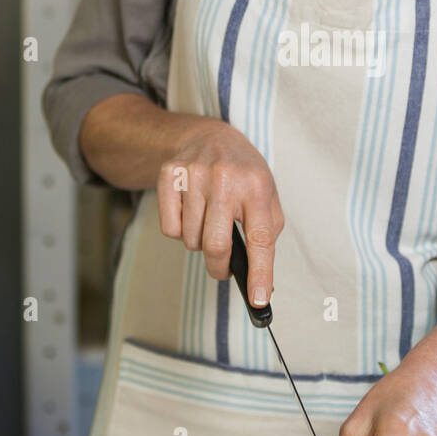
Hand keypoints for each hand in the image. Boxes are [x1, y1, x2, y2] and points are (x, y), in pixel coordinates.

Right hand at [157, 116, 284, 306]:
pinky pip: (170, 229)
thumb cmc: (243, 174)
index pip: (260, 238)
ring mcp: (194, 175)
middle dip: (219, 266)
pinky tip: (190, 211)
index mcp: (256, 186)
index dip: (260, 272)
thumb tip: (262, 281)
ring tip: (208, 221)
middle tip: (223, 268)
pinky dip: (180, 230)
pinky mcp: (169, 176)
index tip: (259, 299)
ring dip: (200, 242)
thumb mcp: (266, 195)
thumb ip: (267, 234)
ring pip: (190, 240)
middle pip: (216, 246)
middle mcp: (225, 179)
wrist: (209, 136)